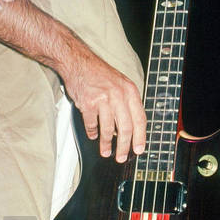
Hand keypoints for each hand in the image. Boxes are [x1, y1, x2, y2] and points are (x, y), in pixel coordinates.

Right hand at [61, 46, 145, 162]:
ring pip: (108, 129)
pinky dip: (92, 132)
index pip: (140, 119)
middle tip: (121, 157)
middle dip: (124, 146)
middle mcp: (118, 95)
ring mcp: (103, 99)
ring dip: (106, 144)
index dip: (140, 137)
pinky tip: (93, 135)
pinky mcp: (88, 103)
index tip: (139, 149)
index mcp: (130, 91)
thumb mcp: (121, 84)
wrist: (78, 62)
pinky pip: (91, 124)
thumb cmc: (99, 74)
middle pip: (125, 128)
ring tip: (105, 151)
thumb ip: (126, 104)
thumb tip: (129, 129)